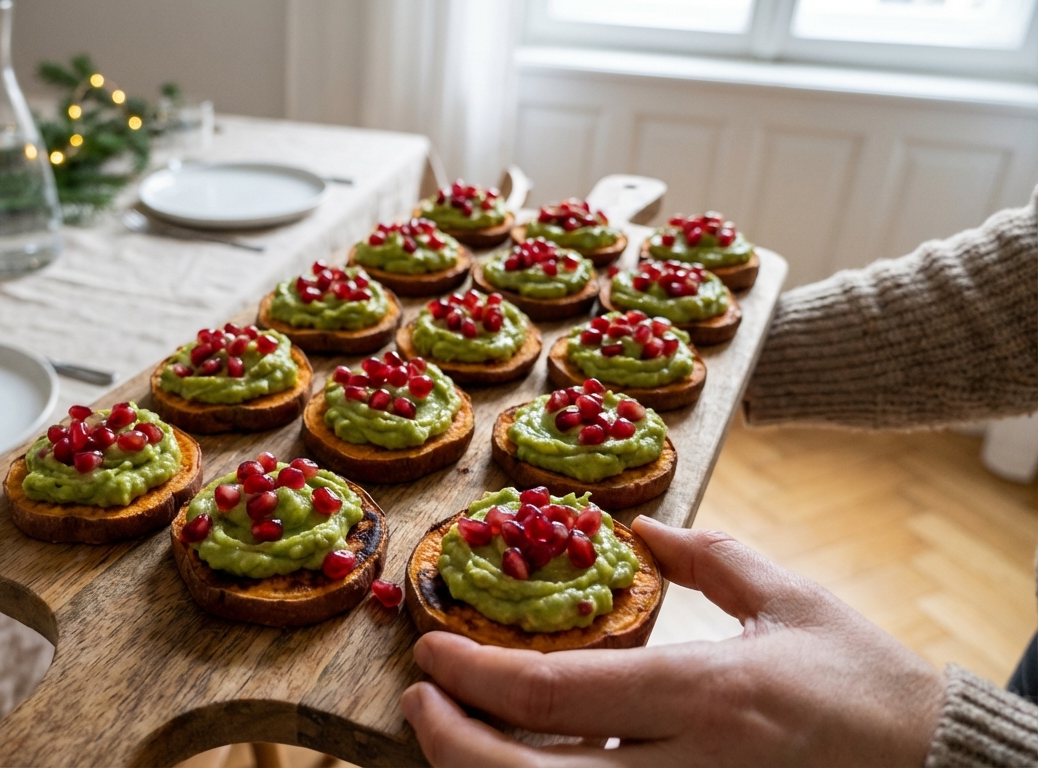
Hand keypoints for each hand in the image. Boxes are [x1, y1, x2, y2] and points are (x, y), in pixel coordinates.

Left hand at [400, 516, 944, 766]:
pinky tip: (529, 761)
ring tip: (455, 734)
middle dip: (452, 746)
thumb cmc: (862, 682)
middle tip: (418, 704)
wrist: (935, 767)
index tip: (431, 653)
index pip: (553, 694)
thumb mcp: (789, 602)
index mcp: (703, 696)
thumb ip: (710, 557)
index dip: (474, 678)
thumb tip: (644, 524)